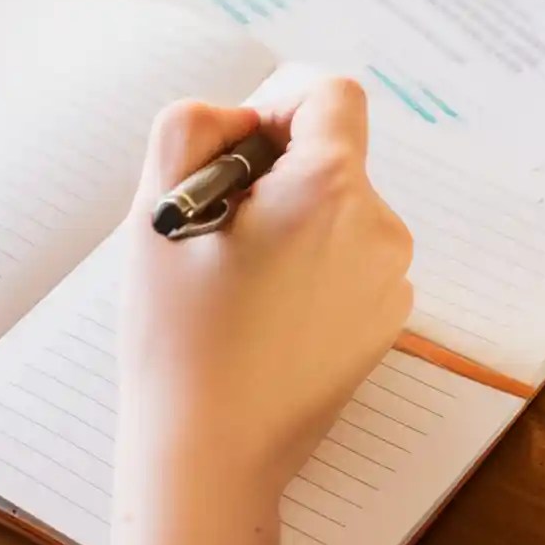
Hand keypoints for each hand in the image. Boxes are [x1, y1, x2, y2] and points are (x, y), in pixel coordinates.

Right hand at [112, 78, 413, 544]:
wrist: (209, 451)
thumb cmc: (177, 336)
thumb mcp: (156, 210)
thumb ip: (191, 127)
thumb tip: (238, 120)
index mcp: (330, 191)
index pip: (329, 93)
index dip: (273, 105)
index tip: (231, 152)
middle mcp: (379, 230)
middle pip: (327, 155)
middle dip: (268, 175)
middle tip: (211, 233)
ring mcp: (388, 282)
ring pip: (333, 209)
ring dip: (284, 221)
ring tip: (230, 282)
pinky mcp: (382, 322)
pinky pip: (344, 258)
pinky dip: (304, 265)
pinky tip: (257, 314)